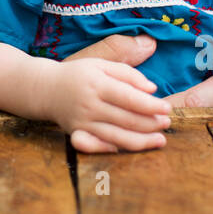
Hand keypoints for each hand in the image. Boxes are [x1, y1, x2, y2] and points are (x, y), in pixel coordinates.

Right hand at [56, 34, 212, 152]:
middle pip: (126, 119)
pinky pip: (101, 146)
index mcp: (97, 83)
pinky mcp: (78, 135)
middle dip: (150, 123)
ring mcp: (83, 123)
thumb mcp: (101, 64)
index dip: (150, 105)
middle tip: (167, 122)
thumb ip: (127, 73)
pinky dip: (119, 149)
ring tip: (161, 139)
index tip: (167, 107)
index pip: (128, 97)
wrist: (45, 89)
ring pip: (118, 137)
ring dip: (142, 141)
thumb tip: (152, 88)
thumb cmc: (78, 74)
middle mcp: (89, 105)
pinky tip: (134, 147)